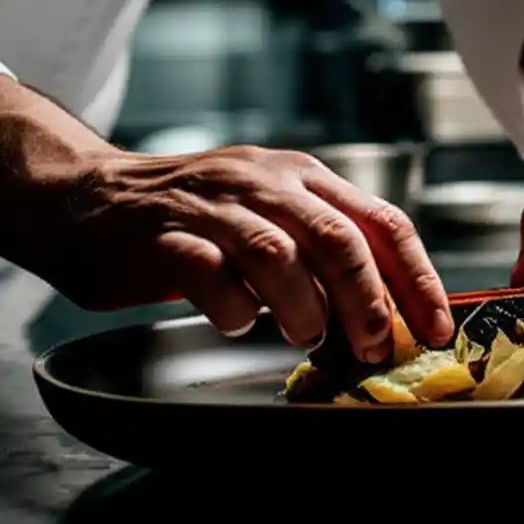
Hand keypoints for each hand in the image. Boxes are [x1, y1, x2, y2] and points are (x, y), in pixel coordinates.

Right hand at [0, 75, 451, 361]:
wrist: (88, 198)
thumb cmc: (194, 219)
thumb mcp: (270, 216)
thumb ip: (323, 253)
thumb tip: (387, 313)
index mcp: (301, 176)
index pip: (381, 222)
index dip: (417, 279)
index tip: (436, 328)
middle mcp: (262, 182)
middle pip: (338, 239)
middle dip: (369, 302)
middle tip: (376, 346)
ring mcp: (210, 206)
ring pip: (279, 254)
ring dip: (305, 308)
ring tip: (306, 338)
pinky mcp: (160, 237)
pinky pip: (208, 274)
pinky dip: (233, 309)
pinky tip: (235, 322)